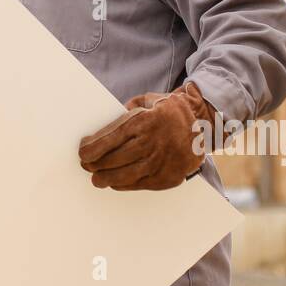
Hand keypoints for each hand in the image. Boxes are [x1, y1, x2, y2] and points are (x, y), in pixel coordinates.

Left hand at [77, 82, 216, 190]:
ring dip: (108, 178)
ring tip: (97, 179)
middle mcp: (152, 142)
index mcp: (145, 121)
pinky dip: (125, 185)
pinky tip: (116, 183)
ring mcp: (161, 161)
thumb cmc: (169, 111)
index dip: (94, 147)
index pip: (112, 137)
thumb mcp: (148, 101)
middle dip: (97, 164)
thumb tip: (106, 126)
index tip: (82, 152)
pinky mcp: (168, 176)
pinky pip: (141, 184)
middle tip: (86, 166)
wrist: (203, 125)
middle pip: (116, 158)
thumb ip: (127, 110)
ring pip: (127, 174)